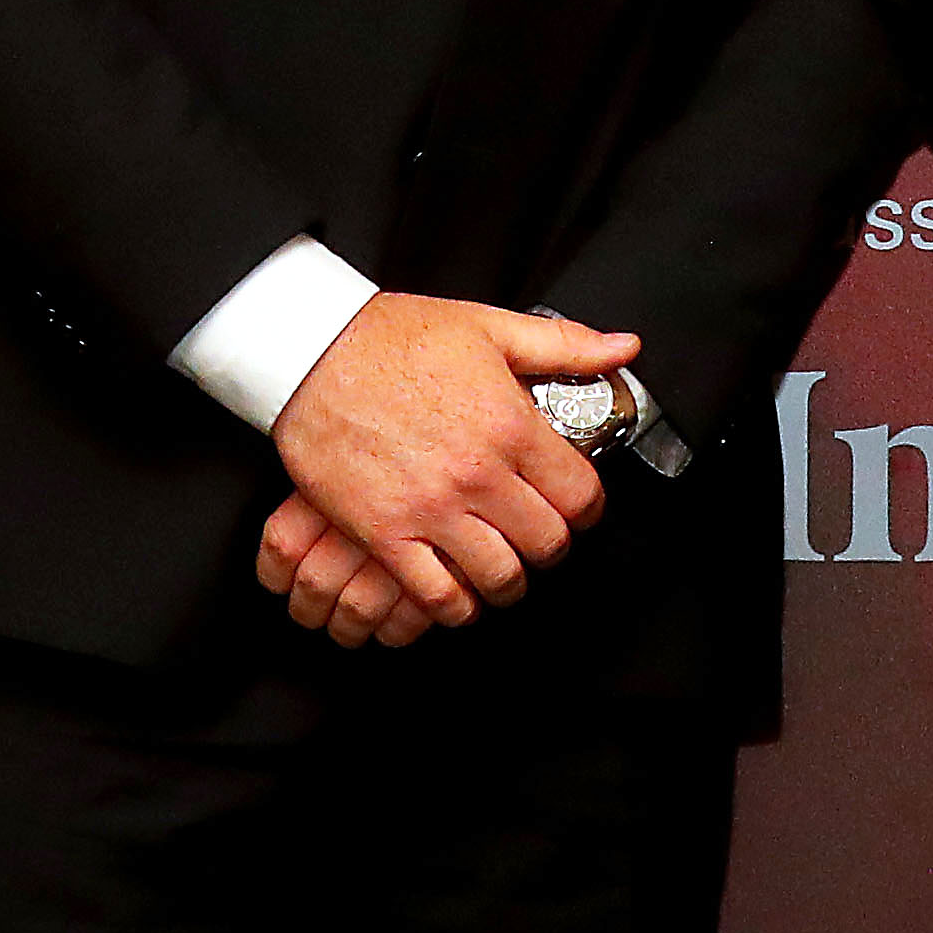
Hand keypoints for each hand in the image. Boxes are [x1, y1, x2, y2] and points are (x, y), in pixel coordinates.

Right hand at [261, 294, 633, 640]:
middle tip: (538, 538)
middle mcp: (479, 473)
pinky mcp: (384, 533)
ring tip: (502, 569)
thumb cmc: (393, 337)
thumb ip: (565, 346)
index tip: (576, 508)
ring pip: (500, 577)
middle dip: (550, 546)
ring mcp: (431, 508)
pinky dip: (455, 606)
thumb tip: (623, 349)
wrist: (310, 351)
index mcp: (512, 425)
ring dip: (508, 582)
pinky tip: (458, 592)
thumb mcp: (490, 327)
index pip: (580, 495)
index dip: (586, 508)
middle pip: (547, 543)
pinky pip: (436, 596)